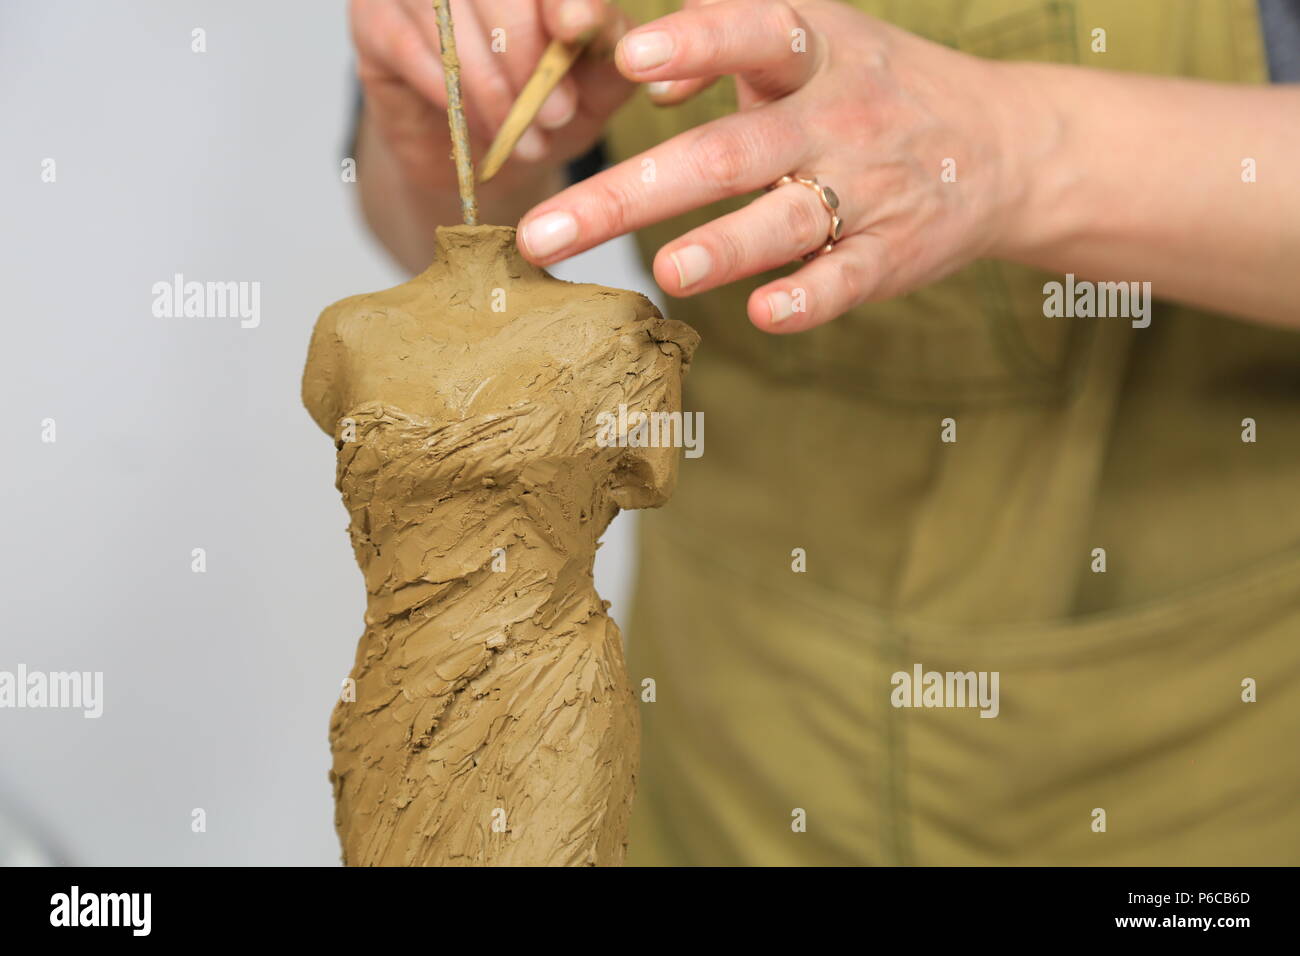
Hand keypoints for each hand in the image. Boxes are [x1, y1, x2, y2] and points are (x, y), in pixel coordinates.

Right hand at [350, 0, 633, 193]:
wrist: (487, 157)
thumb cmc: (548, 107)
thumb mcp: (595, 80)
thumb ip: (605, 42)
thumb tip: (587, 21)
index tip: (575, 31)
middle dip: (526, 53)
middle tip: (555, 115)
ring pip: (448, 17)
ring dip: (490, 87)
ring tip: (523, 141)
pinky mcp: (372, 19)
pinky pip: (410, 47)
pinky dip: (452, 95)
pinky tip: (478, 130)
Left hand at [516, 0, 1037, 331]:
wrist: (1002, 144)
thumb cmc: (874, 88)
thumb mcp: (812, 41)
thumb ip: (724, 43)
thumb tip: (651, 77)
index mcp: (813, 52)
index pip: (753, 33)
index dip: (697, 43)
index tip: (634, 61)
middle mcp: (837, 116)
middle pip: (730, 153)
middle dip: (633, 193)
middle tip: (548, 233)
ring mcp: (868, 188)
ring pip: (788, 219)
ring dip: (726, 247)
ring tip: (667, 273)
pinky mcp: (892, 253)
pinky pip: (846, 278)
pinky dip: (807, 297)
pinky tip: (763, 315)